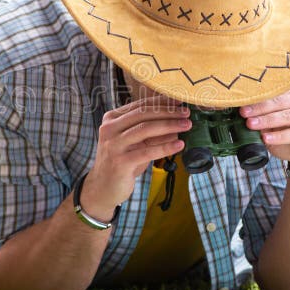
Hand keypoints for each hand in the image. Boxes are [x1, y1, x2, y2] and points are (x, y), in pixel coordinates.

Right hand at [82, 97, 190, 217]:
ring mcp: (113, 145)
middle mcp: (110, 129)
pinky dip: (166, 147)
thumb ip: (151, 131)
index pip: (140, 105)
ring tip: (186, 125)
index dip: (161, 102)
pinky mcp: (120, 161)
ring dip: (169, 126)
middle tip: (186, 113)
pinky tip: (179, 145)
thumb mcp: (135, 142)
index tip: (179, 101)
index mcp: (112, 119)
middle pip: (143, 114)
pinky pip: (147, 151)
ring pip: (145, 129)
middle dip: (167, 112)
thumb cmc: (122, 162)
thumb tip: (176, 121)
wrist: (102, 187)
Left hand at [240, 88, 289, 179]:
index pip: (275, 91)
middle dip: (260, 107)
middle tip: (244, 113)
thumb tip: (241, 113)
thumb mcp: (270, 127)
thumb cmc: (287, 139)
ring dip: (268, 120)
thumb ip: (260, 118)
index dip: (257, 97)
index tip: (240, 103)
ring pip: (288, 115)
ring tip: (251, 125)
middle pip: (281, 101)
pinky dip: (280, 136)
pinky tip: (267, 138)